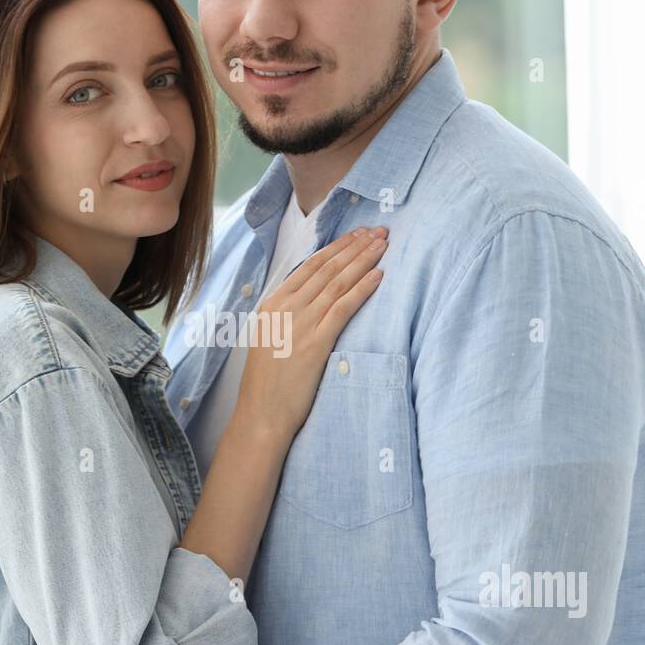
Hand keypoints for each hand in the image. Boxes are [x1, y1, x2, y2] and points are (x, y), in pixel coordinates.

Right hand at [235, 226, 387, 437]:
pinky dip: (362, 288)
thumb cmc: (267, 384)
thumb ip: (286, 316)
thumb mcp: (268, 339)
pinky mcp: (317, 342)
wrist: (261, 413)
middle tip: (378, 230)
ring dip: (363, 260)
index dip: (336, 248)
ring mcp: (301, 323)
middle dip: (355, 246)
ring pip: (338, 282)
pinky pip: (344, 307)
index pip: (310, 266)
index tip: (356, 235)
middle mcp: (286, 307)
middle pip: (327, 268)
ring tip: (383, 244)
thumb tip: (308, 301)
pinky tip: (378, 275)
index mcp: (272, 304)